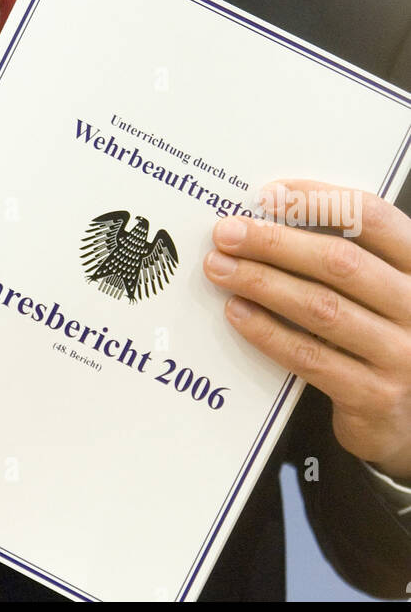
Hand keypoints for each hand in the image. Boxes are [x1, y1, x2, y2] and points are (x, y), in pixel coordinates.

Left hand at [203, 180, 410, 481]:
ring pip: (321, 308)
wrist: (405, 417)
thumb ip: (344, 254)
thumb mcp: (378, 288)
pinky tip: (237, 312)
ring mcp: (401, 354)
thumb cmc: (379, 333)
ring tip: (220, 268)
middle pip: (339, 262)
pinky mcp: (374, 396)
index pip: (373, 217)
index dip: (319, 200)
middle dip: (274, 243)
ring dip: (262, 283)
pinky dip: (268, 332)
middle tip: (226, 233)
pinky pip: (310, 357)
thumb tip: (267, 215)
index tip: (268, 194)